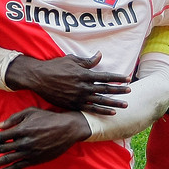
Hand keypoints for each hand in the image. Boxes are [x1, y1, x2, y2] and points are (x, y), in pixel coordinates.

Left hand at [0, 107, 90, 168]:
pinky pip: (18, 166)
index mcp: (21, 129)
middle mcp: (24, 142)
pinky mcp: (36, 160)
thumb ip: (14, 118)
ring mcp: (30, 152)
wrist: (67, 129)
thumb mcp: (30, 112)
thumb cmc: (48, 118)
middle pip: (1, 149)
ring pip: (8, 159)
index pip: (1, 137)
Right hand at [4, 52, 129, 112]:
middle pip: (105, 89)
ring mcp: (78, 97)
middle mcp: (83, 86)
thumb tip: (100, 55)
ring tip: (125, 105)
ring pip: (100, 101)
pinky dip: (101, 111)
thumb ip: (87, 61)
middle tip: (130, 92)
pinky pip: (90, 109)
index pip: (105, 76)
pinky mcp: (72, 105)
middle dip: (119, 91)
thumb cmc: (54, 67)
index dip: (117, 77)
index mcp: (84, 74)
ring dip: (114, 103)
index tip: (127, 78)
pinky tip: (110, 113)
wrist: (38, 78)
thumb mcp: (71, 60)